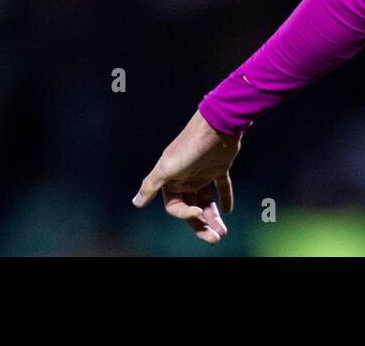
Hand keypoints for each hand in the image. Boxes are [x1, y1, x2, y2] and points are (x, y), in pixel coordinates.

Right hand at [132, 110, 241, 242]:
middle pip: (191, 208)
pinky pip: (221, 187)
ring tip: (222, 233)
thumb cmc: (189, 147)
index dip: (185, 213)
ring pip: (206, 201)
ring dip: (213, 217)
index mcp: (171, 180)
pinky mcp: (218, 168)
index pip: (175, 207)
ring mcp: (202, 173)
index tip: (198, 211)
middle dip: (201, 225)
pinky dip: (225, 199)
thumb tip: (135, 203)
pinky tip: (228, 211)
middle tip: (215, 238)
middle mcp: (185, 178)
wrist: (216, 126)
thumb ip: (151, 186)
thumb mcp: (167, 168)